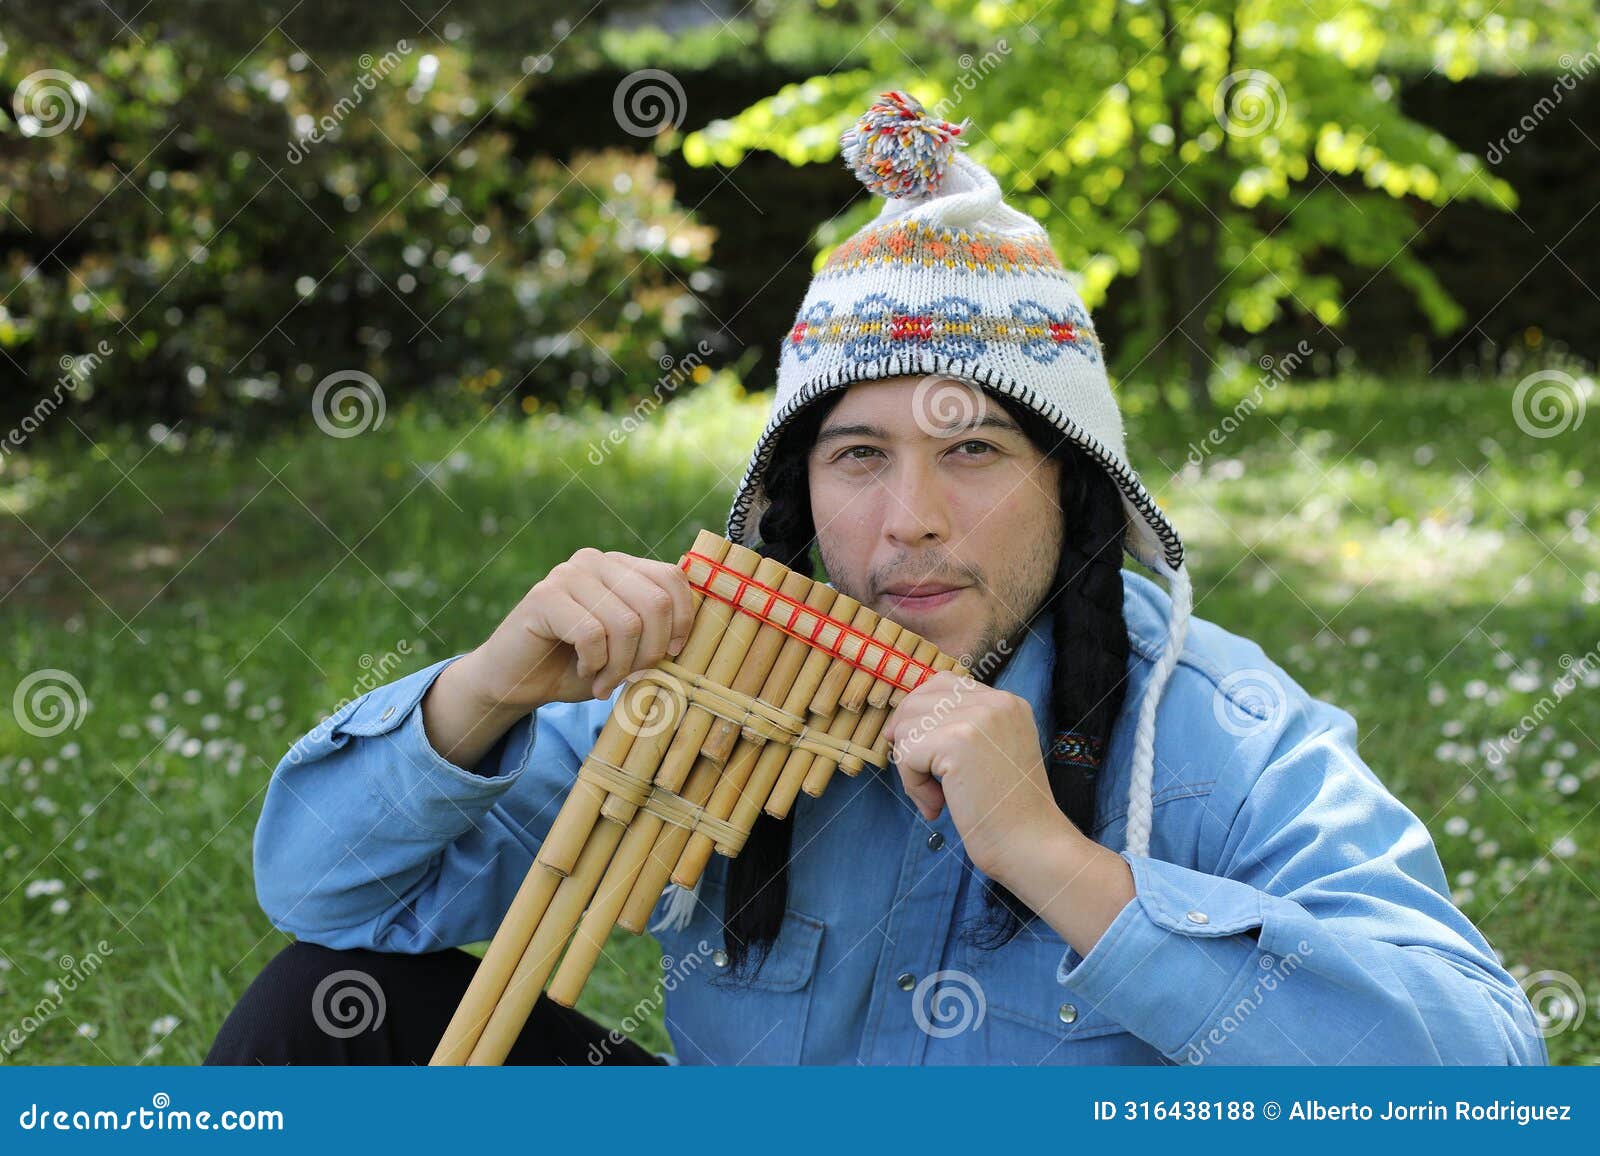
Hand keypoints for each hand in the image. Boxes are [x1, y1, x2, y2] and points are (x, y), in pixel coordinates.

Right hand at [457, 546, 695, 709]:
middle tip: (630, 676)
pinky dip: (593, 664)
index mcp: (621, 566)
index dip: (682, 622)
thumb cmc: (578, 666)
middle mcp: (596, 561)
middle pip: (655, 602)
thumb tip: (690, 637)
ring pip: (626, 623)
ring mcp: (568, 574)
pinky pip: (591, 634)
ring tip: (604, 679)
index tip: (670, 655)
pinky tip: (582, 669)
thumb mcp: (629, 649)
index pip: (672, 578)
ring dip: (620, 666)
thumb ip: (657, 633)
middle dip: (651, 652)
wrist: (517, 682)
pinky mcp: (543, 596)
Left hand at [881, 670, 1076, 885]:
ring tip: (939, 798)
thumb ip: (960, 728)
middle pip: (919, 701)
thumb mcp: (991, 753)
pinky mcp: (957, 740)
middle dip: (909, 742)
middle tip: (924, 782)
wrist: (1030, 844)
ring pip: (908, 727)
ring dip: (912, 769)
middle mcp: (996, 700)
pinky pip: (906, 754)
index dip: (920, 715)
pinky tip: (938, 805)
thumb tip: (897, 723)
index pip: (942, 684)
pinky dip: (913, 785)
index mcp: (1007, 701)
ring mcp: (978, 717)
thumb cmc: (1006, 811)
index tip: (918, 753)